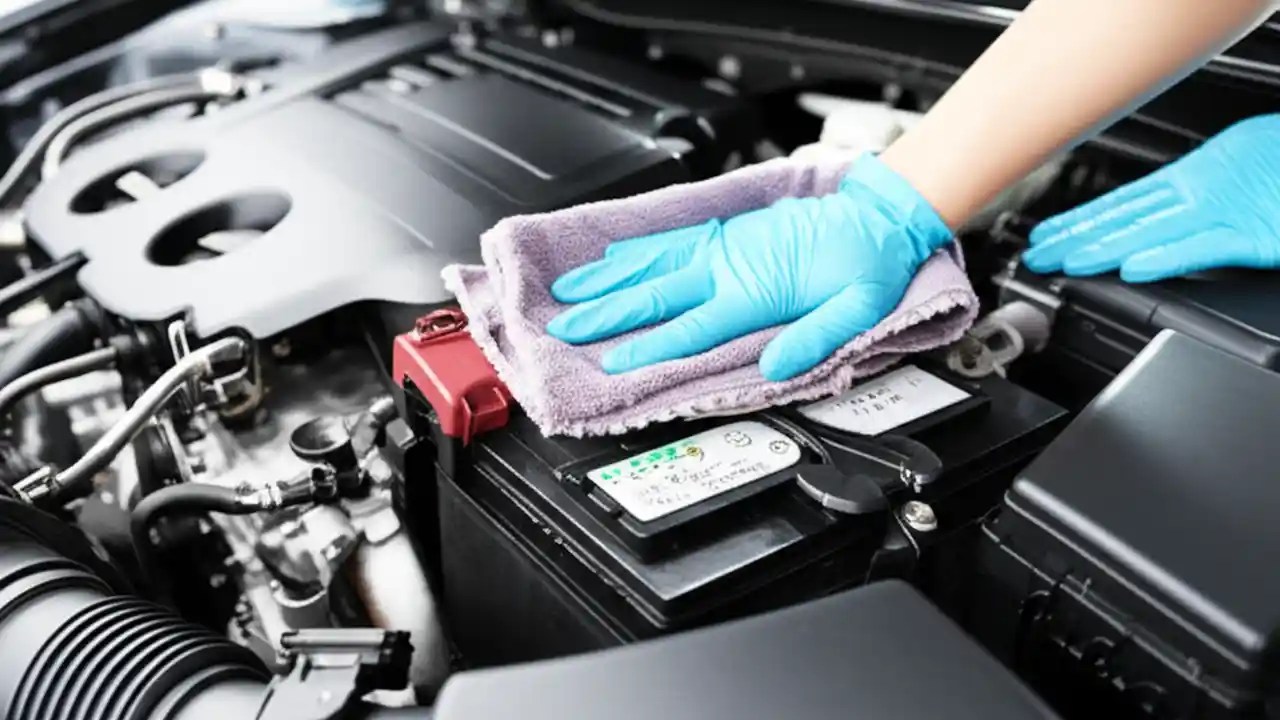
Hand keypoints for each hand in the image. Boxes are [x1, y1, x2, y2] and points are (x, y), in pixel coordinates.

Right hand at [545, 154, 953, 380]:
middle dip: (605, 314)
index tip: (610, 363)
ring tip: (568, 291)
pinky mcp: (725, 233)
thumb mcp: (859, 309)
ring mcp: (723, 246)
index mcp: (756, 292)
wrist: (878, 215)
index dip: (648, 348)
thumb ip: (816, 339)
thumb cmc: (867, 264)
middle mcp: (729, 266)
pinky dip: (634, 248)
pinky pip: (669, 240)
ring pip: (652, 263)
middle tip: (564, 328)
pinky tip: (610, 255)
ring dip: (607, 278)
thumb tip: (776, 369)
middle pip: (655, 294)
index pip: (692, 328)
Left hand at [1022, 114, 1279, 281]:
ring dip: (1104, 248)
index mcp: (1202, 178)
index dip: (1084, 220)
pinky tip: (1134, 266)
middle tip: (1035, 254)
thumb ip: (1200, 207)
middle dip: (1076, 236)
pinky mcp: (1258, 232)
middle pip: (1127, 216)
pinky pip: (1206, 245)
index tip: (1048, 234)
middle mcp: (1206, 189)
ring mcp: (1230, 208)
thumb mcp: (1238, 179)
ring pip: (1153, 230)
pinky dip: (1169, 255)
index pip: (1128, 203)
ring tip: (1064, 261)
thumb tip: (1160, 233)